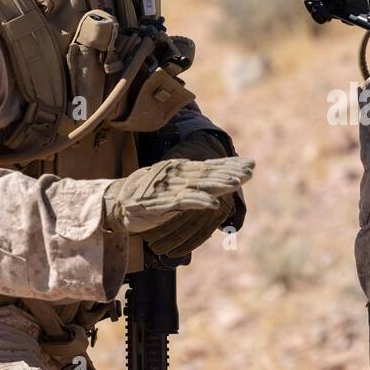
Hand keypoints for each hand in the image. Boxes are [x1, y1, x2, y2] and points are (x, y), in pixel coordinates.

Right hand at [102, 157, 253, 234]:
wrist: (118, 202)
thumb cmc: (150, 194)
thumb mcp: (175, 187)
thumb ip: (195, 183)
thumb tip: (219, 184)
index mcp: (181, 170)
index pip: (210, 166)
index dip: (231, 165)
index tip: (251, 165)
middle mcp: (177, 175)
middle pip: (208, 173)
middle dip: (230, 172)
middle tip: (250, 171)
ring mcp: (169, 188)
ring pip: (198, 185)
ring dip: (218, 184)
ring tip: (236, 183)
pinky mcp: (161, 203)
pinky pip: (183, 202)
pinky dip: (198, 202)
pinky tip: (213, 204)